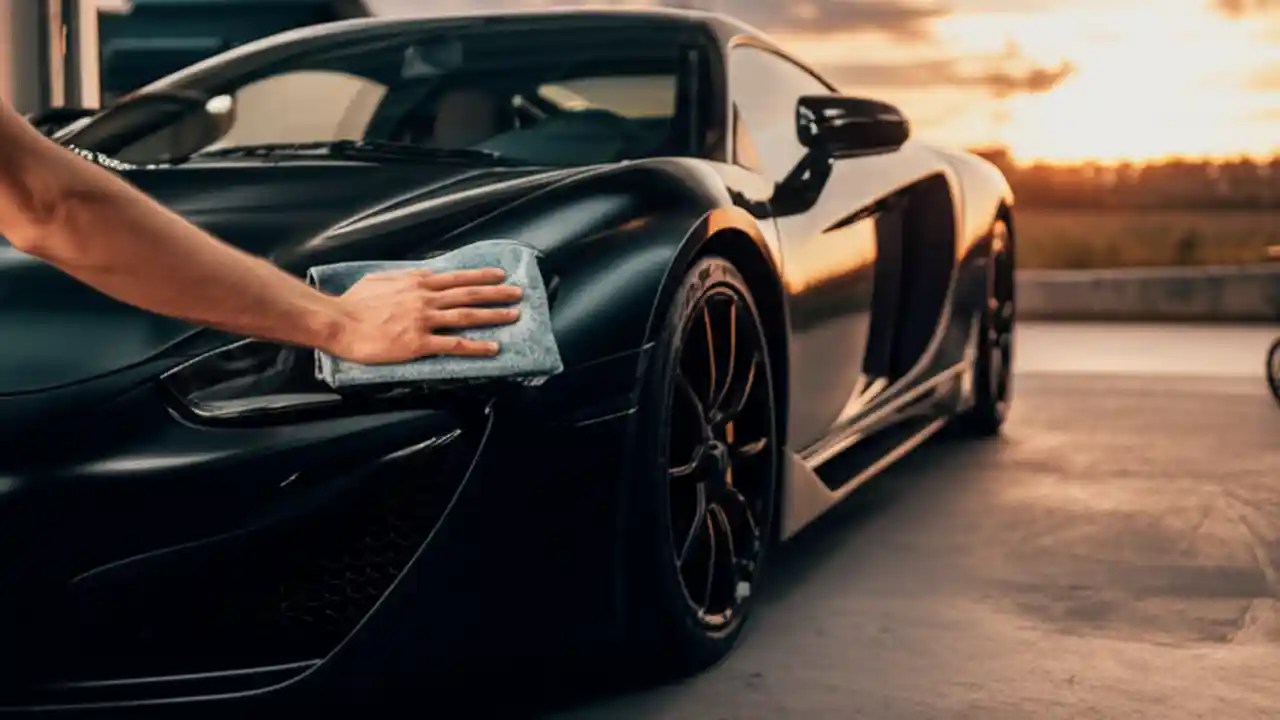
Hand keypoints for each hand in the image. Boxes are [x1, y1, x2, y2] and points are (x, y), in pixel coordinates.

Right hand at [323, 267, 521, 363]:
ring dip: (493, 316)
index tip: (499, 274)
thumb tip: (420, 275)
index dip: (480, 275)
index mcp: (416, 283)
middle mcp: (425, 299)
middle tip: (519, 293)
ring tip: (514, 316)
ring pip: (466, 316)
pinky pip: (454, 345)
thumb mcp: (380, 279)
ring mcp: (424, 321)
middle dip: (497, 293)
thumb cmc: (354, 302)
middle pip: (469, 294)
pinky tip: (493, 348)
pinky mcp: (419, 343)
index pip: (456, 277)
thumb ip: (404, 278)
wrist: (339, 322)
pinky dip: (476, 346)